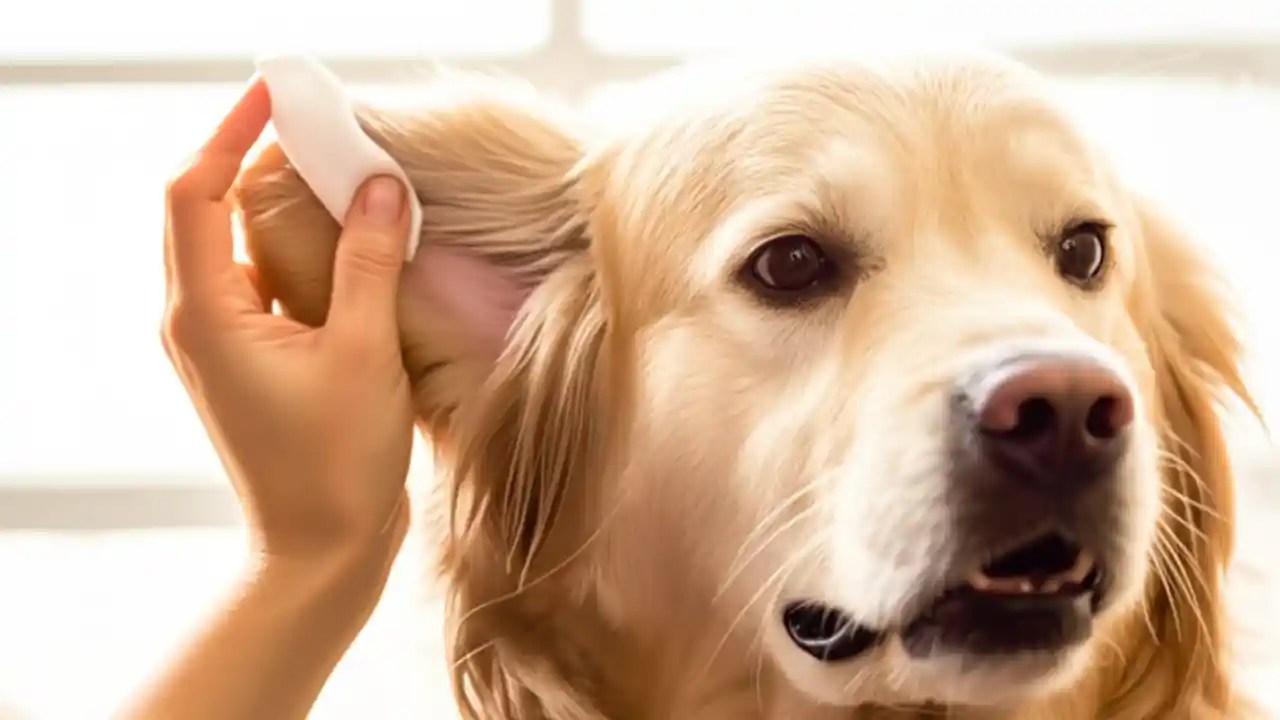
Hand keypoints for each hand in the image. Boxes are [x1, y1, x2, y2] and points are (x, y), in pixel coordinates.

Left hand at [162, 79, 414, 564]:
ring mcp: (221, 342)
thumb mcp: (362, 354)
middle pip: (207, 209)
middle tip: (317, 126)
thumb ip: (368, 263)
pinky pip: (261, 280)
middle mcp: (197, 321)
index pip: (194, 194)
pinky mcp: (251, 359)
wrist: (322, 552)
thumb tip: (381, 187)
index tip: (276, 96)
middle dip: (254, 159)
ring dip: (276, 203)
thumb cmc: (335, 466)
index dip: (228, 134)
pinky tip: (347, 238)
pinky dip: (295, 247)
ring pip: (235, 244)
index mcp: (204, 314)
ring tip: (337, 169)